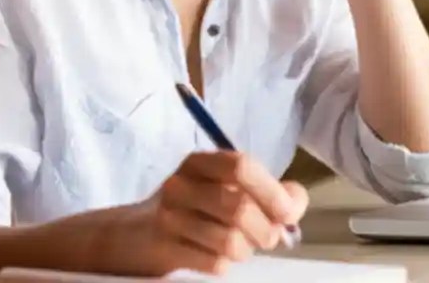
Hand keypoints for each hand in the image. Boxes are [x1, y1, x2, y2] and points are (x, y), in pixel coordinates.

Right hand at [63, 151, 308, 276]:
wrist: (132, 236)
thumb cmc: (191, 210)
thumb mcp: (223, 189)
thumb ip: (266, 191)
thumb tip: (296, 202)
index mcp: (200, 163)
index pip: (241, 166)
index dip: (272, 192)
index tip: (289, 213)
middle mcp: (181, 184)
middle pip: (239, 207)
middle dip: (264, 230)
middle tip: (268, 239)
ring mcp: (169, 216)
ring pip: (229, 240)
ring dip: (245, 250)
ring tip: (240, 248)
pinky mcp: (163, 248)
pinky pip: (214, 263)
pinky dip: (225, 264)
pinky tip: (215, 258)